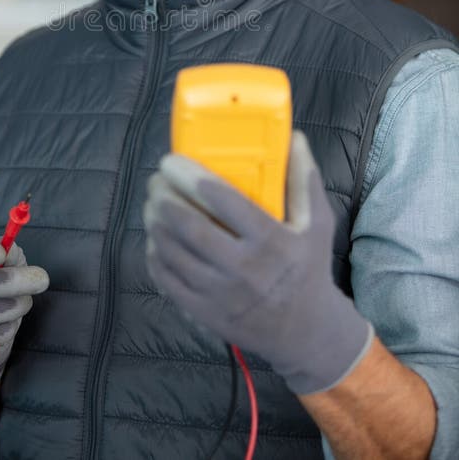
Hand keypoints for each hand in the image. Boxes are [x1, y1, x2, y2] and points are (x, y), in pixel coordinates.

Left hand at [144, 131, 372, 394]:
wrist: (305, 332)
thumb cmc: (307, 267)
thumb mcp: (317, 223)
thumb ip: (304, 179)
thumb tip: (294, 136)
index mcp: (271, 241)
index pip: (224, 201)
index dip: (191, 177)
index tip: (172, 161)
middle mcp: (244, 268)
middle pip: (190, 226)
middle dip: (164, 197)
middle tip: (156, 179)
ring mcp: (220, 293)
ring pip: (173, 251)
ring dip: (155, 221)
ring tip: (152, 201)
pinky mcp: (204, 312)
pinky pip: (167, 279)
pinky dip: (155, 253)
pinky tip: (155, 236)